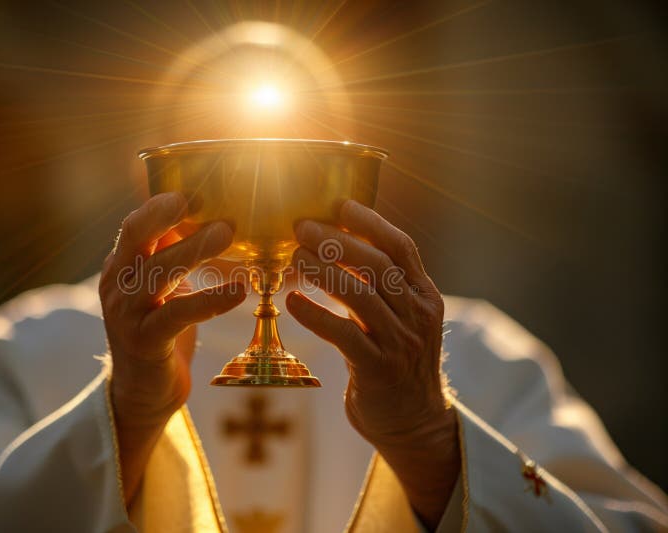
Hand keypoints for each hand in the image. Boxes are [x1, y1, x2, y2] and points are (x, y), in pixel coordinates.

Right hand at [99, 192, 245, 503]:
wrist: (143, 393)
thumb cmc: (160, 331)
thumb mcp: (162, 288)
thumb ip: (172, 254)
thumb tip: (208, 215)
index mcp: (120, 266)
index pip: (134, 224)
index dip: (161, 204)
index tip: (195, 190)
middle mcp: (116, 285)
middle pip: (139, 237)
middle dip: (175, 217)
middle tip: (216, 205)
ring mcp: (126, 314)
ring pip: (158, 272)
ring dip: (195, 250)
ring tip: (229, 233)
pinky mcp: (144, 342)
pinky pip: (177, 314)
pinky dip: (209, 300)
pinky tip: (238, 291)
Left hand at [287, 199, 458, 528]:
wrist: (413, 422)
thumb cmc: (395, 362)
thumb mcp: (398, 319)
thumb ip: (377, 286)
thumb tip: (335, 243)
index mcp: (424, 295)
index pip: (401, 247)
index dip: (370, 222)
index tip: (339, 204)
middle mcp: (417, 314)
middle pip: (377, 265)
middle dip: (336, 241)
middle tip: (301, 227)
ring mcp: (401, 343)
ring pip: (361, 295)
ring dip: (323, 272)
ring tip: (293, 257)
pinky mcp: (380, 370)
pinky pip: (344, 335)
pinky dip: (316, 315)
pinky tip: (292, 300)